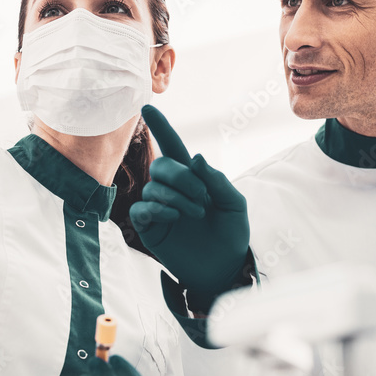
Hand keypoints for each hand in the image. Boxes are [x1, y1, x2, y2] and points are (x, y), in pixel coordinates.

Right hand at [130, 105, 250, 311]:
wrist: (224, 269)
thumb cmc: (231, 234)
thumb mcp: (234, 204)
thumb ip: (217, 180)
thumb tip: (194, 157)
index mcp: (192, 178)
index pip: (173, 146)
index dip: (161, 126)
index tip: (147, 105)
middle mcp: (172, 189)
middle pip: (162, 166)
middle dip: (181, 178)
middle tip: (202, 198)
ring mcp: (159, 208)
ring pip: (153, 188)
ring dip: (176, 198)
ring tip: (195, 214)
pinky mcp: (149, 228)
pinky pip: (141, 209)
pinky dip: (156, 209)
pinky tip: (172, 217)